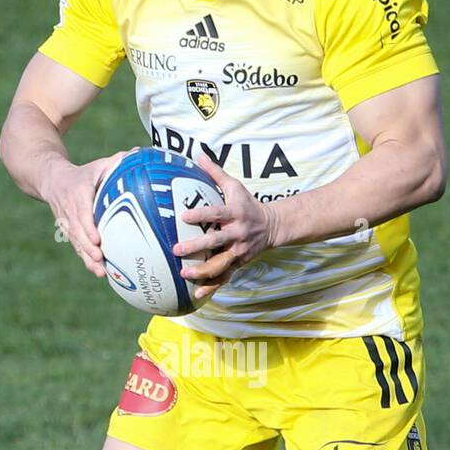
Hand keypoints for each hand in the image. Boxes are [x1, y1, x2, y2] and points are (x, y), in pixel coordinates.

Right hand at [39, 148, 135, 276]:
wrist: (51, 181)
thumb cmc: (82, 174)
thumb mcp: (96, 165)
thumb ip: (116, 161)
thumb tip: (139, 153)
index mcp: (78, 193)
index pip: (82, 211)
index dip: (88, 226)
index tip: (97, 239)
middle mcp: (70, 210)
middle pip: (77, 232)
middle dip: (87, 247)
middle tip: (99, 258)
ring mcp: (67, 223)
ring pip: (76, 243)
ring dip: (87, 258)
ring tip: (100, 272)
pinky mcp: (68, 231)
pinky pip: (76, 247)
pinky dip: (86, 260)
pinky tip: (98, 272)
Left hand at [172, 153, 278, 298]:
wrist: (273, 227)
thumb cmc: (249, 204)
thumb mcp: (235, 187)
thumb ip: (215, 173)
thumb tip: (197, 154)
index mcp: (235, 214)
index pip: (216, 214)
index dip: (201, 215)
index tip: (184, 217)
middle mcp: (237, 234)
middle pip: (215, 242)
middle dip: (196, 247)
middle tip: (177, 250)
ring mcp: (238, 251)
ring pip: (220, 264)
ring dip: (202, 271)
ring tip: (184, 273)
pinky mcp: (239, 263)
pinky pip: (224, 277)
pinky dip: (211, 287)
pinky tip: (197, 294)